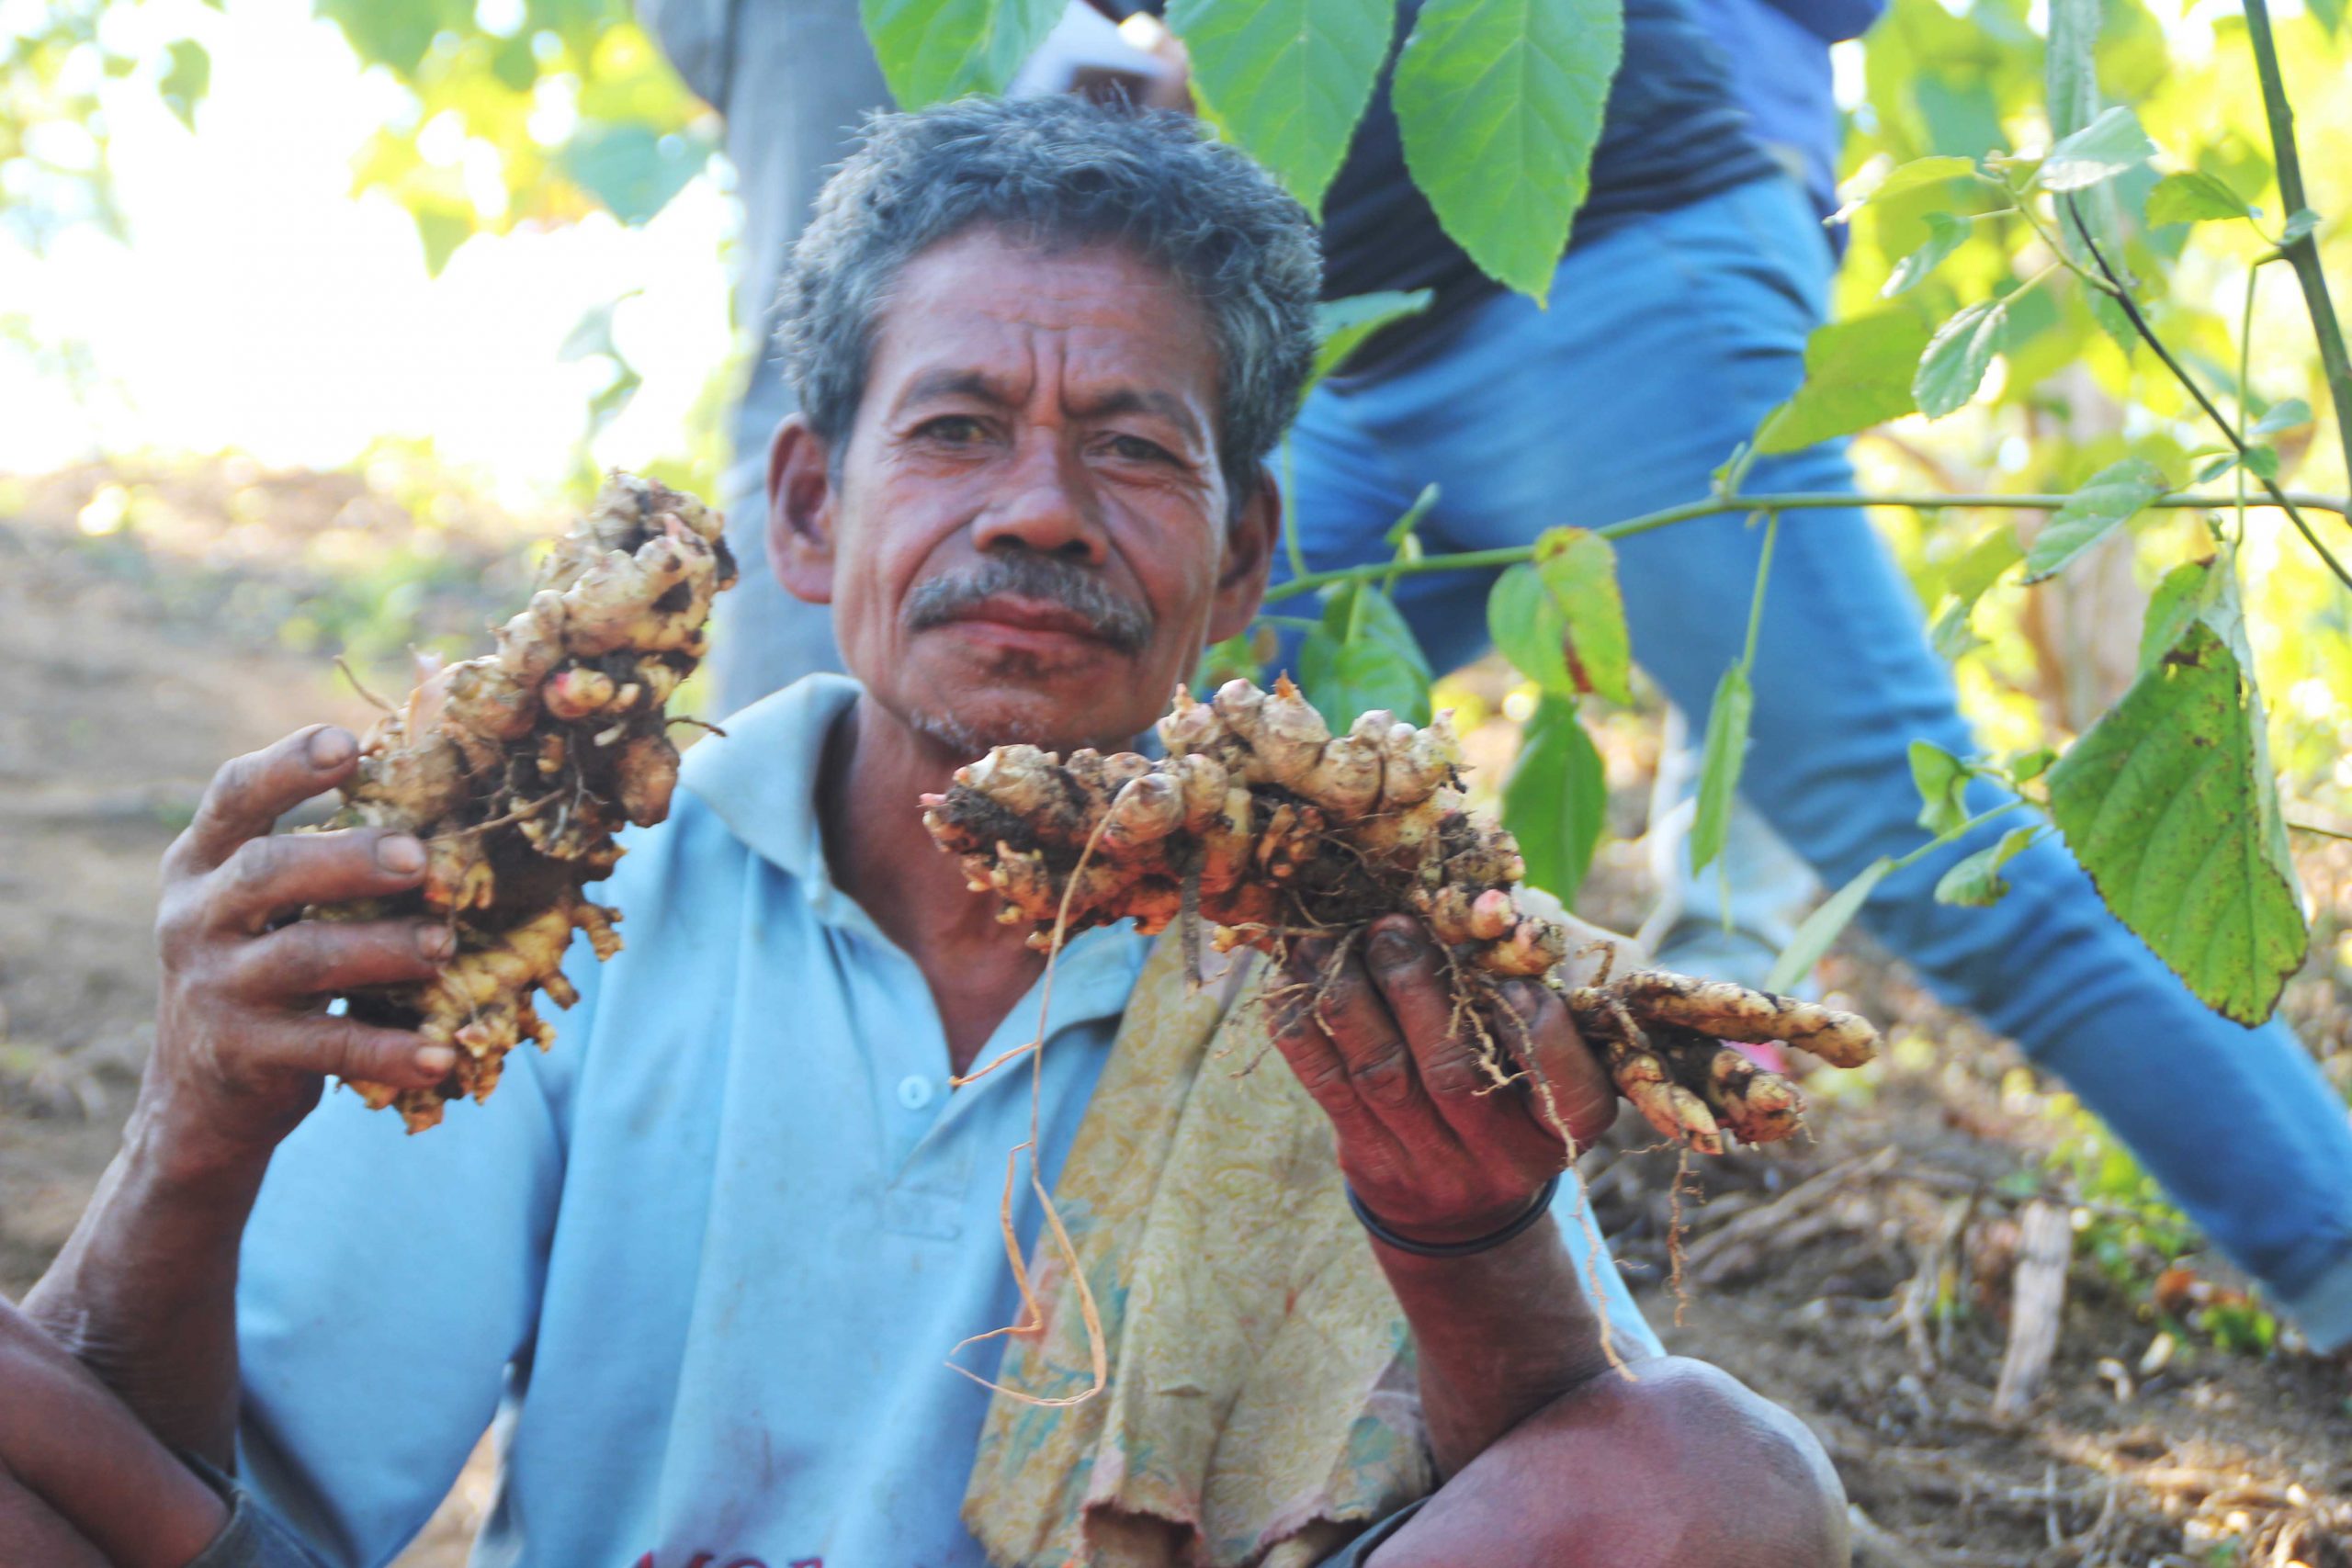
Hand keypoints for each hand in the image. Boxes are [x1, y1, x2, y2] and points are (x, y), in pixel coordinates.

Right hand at [144, 725, 455, 1172]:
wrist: (200, 1092)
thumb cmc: (261, 965)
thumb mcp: (267, 904)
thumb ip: (322, 853)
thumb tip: (432, 788)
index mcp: (203, 862)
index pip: (234, 796)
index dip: (288, 764)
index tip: (350, 743)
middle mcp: (196, 917)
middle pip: (267, 870)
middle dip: (348, 857)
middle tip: (421, 857)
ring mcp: (216, 987)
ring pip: (302, 956)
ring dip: (384, 947)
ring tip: (445, 945)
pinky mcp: (243, 1054)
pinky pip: (326, 1047)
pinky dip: (388, 1050)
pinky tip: (440, 1054)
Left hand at [1271, 913, 1619, 1246]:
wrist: (1459, 1210)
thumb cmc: (1509, 1103)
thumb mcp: (1543, 1074)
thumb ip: (1526, 1007)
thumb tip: (1486, 906)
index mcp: (1562, 1129)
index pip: (1572, 1093)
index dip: (1544, 1036)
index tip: (1517, 983)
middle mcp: (1501, 1157)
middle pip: (1452, 1072)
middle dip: (1415, 989)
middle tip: (1390, 928)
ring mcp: (1432, 1168)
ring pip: (1381, 1076)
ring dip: (1350, 998)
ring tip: (1331, 941)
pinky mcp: (1371, 1163)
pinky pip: (1330, 1091)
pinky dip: (1304, 1030)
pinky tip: (1291, 981)